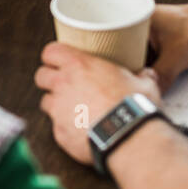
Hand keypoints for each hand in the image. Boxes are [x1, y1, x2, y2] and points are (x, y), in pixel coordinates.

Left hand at [35, 42, 161, 165]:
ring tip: (73, 109)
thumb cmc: (133, 106)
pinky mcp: (60, 133)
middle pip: (41, 76)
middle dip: (49, 79)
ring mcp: (58, 110)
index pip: (51, 52)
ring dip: (55, 104)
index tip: (58, 60)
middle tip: (62, 84)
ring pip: (45, 102)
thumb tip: (147, 74)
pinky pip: (56, 127)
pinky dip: (65, 128)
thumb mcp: (144, 84)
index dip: (53, 56)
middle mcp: (63, 85)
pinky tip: (80, 130)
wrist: (128, 136)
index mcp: (79, 66)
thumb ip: (142, 76)